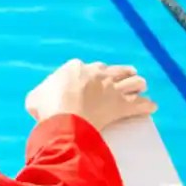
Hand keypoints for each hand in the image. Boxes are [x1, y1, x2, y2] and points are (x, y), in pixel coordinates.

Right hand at [25, 59, 157, 131]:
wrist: (64, 117)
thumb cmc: (46, 107)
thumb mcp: (34, 97)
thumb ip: (41, 95)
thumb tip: (41, 101)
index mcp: (76, 68)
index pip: (90, 67)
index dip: (94, 73)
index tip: (94, 79)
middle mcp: (98, 74)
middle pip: (117, 70)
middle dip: (122, 73)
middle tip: (126, 77)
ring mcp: (112, 88)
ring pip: (134, 82)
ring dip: (138, 84)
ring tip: (140, 87)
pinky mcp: (122, 105)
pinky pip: (141, 104)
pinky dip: (147, 106)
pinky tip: (152, 107)